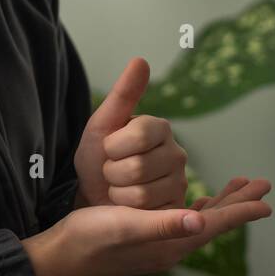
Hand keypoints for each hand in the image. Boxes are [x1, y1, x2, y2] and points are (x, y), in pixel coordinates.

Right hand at [45, 176, 273, 275]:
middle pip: (213, 221)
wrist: (63, 255)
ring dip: (219, 203)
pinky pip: (182, 221)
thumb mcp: (126, 225)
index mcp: (170, 243)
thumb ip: (164, 224)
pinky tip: (195, 203)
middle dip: (236, 202)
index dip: (240, 211)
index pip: (214, 224)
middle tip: (260, 184)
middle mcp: (170, 246)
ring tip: (237, 187)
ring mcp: (159, 244)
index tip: (266, 200)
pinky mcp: (147, 239)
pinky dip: (196, 208)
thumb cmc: (91, 237)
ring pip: (200, 220)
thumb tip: (199, 221)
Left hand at [73, 57, 187, 210]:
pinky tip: (129, 205)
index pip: (138, 135)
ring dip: (118, 193)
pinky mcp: (176, 209)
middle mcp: (177, 153)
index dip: (112, 147)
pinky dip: (128, 211)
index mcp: (160, 127)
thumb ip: (123, 94)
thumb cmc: (97, 157)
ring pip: (141, 194)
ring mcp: (180, 182)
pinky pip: (147, 216)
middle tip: (112, 171)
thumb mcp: (102, 123)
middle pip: (137, 168)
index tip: (108, 148)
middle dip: (112, 173)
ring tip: (119, 187)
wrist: (94, 195)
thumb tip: (141, 60)